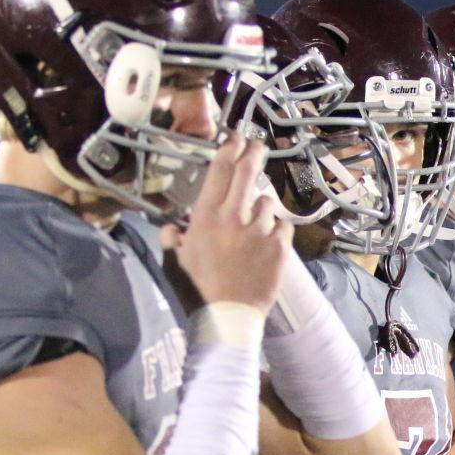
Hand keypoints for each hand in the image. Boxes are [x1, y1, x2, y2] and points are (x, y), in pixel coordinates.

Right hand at [162, 135, 290, 313]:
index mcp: (205, 218)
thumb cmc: (198, 288)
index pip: (219, 172)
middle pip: (246, 173)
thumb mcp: (174, 259)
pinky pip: (282, 227)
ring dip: (261, 209)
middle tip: (256, 145)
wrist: (228, 315)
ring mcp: (259, 231)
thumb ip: (172, 235)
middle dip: (252, 153)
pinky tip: (267, 245)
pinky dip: (277, 232)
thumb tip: (174, 225)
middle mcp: (233, 218)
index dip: (228, 150)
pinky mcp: (280, 246)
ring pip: (266, 203)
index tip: (234, 139)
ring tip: (253, 229)